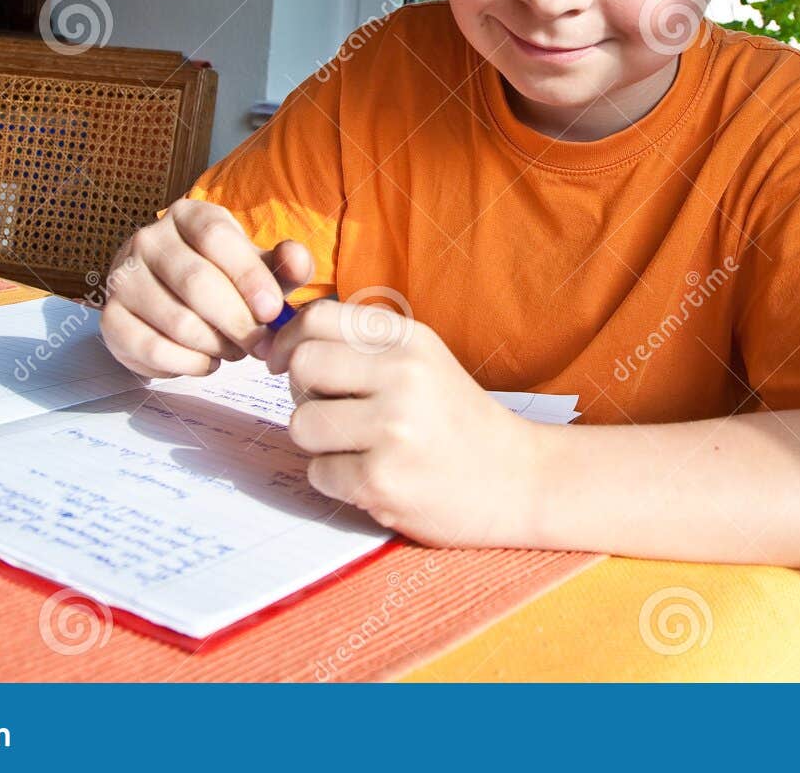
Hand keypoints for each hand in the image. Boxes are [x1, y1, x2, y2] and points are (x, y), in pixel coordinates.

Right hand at [99, 198, 313, 378]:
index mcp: (189, 215)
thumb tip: (298, 261)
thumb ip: (285, 263)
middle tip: (259, 344)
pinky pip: (153, 349)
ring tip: (234, 351)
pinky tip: (206, 361)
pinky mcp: (111, 317)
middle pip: (197, 283)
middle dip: (238, 322)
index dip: (249, 277)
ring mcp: (124, 277)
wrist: (169, 292)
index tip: (272, 311)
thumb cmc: (222, 276)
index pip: (216, 238)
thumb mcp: (257, 265)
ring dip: (216, 347)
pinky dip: (189, 365)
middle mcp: (149, 239)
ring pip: (177, 322)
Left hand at [266, 298, 543, 547]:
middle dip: (304, 393)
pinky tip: (375, 476)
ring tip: (359, 447)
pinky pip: (318, 473)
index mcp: (411, 340)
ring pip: (302, 424)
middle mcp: (403, 376)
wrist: (517, 480)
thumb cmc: (458, 421)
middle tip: (332, 411)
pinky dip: (337, 480)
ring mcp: (392, 429)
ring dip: (320, 442)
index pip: (319, 318)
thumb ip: (364, 346)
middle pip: (303, 366)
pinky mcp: (381, 480)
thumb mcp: (423, 361)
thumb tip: (282, 342)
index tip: (286, 362)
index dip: (289, 340)